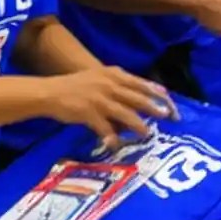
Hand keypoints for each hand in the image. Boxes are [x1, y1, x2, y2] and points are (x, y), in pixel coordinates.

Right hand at [43, 67, 179, 150]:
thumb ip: (118, 85)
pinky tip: (117, 144)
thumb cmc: (76, 86)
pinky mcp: (89, 113)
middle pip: (138, 98)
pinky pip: (105, 128)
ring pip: (126, 114)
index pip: (141, 83)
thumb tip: (139, 97)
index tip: (170, 101)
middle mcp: (110, 85)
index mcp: (113, 75)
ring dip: (139, 125)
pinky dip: (112, 137)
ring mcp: (100, 100)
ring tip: (147, 134)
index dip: (157, 93)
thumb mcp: (99, 77)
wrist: (50, 92)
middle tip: (169, 117)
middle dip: (156, 108)